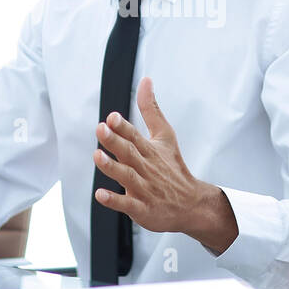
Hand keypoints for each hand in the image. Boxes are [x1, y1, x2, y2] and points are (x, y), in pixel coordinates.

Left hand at [92, 77, 237, 254]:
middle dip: (115, 141)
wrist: (191, 204)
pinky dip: (114, 200)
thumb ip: (151, 109)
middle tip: (100, 129)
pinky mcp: (141, 208)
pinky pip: (126, 204)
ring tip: (97, 156)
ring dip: (111, 167)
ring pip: (126, 177)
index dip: (123, 127)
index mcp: (149, 150)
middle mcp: (146, 168)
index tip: (112, 117)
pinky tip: (100, 194)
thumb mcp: (165, 135)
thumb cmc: (173, 168)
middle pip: (129, 153)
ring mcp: (144, 189)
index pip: (135, 136)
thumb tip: (145, 80)